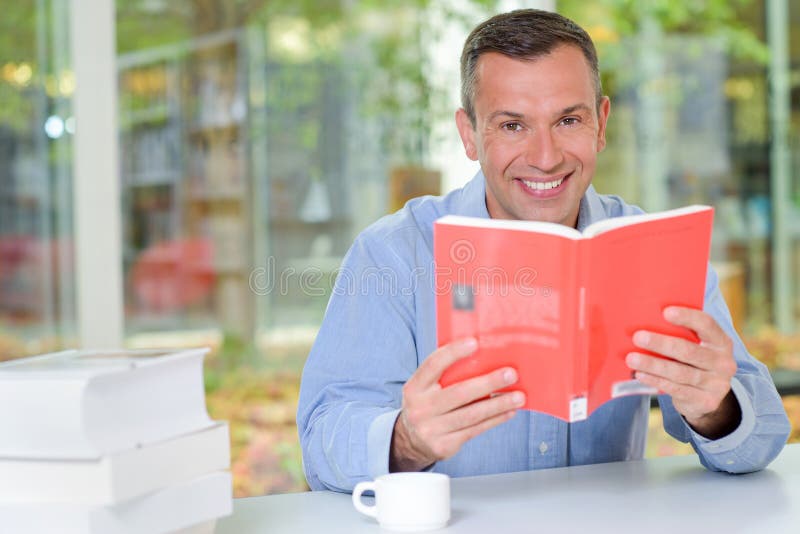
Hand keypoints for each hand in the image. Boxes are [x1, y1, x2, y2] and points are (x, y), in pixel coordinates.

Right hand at [390, 338, 524, 471]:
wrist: (411, 441)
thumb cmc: (427, 405)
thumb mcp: (425, 388)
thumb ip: (445, 375)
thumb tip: (483, 357)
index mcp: (415, 387)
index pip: (433, 365)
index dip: (453, 353)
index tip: (474, 343)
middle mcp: (420, 408)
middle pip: (459, 393)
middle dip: (488, 383)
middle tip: (510, 375)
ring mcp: (431, 429)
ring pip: (472, 415)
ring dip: (499, 404)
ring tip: (518, 397)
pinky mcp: (444, 445)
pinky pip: (475, 430)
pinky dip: (495, 420)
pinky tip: (508, 412)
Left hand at [625, 306, 740, 439]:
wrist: (706, 398)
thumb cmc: (692, 362)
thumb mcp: (695, 346)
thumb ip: (680, 334)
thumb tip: (644, 319)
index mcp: (721, 342)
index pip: (707, 324)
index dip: (687, 317)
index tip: (665, 312)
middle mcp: (724, 362)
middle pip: (688, 351)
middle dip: (661, 343)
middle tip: (638, 337)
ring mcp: (717, 384)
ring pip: (679, 373)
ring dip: (653, 365)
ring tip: (632, 359)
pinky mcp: (706, 401)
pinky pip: (676, 389)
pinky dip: (655, 380)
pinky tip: (640, 374)